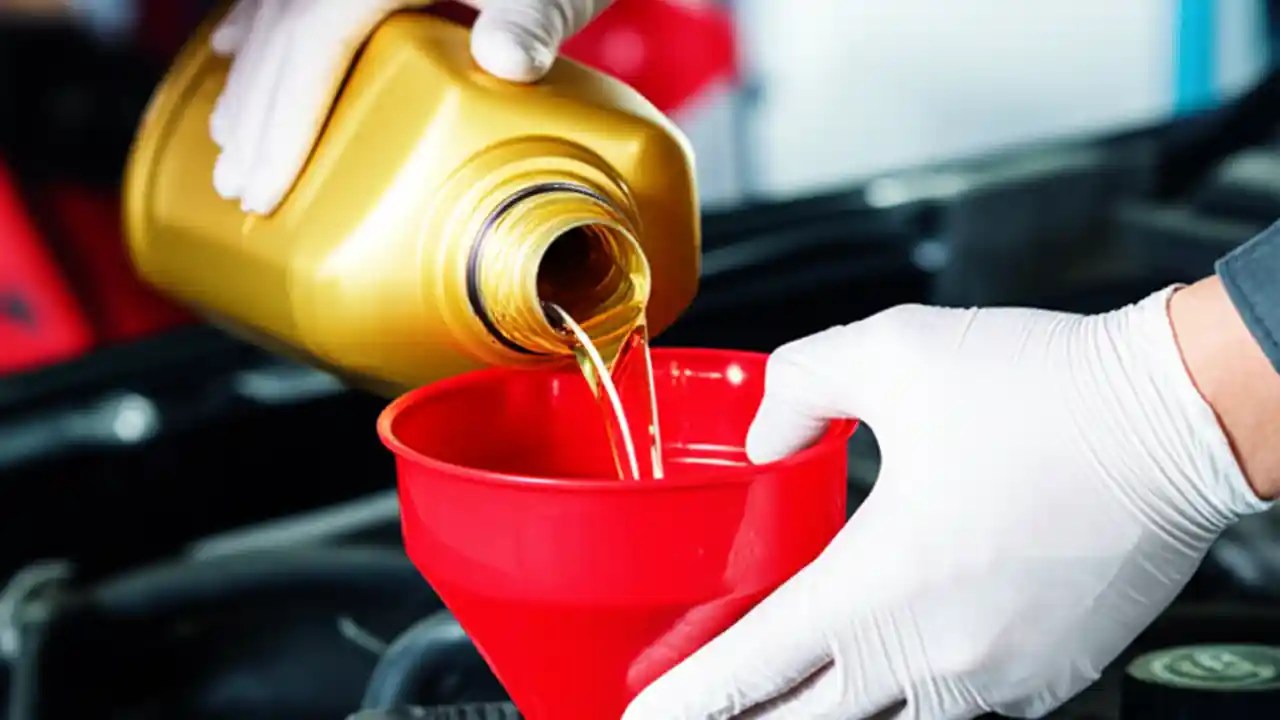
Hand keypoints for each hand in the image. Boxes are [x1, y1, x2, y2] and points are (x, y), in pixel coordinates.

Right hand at [207, 0, 612, 213]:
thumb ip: (531, 21)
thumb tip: (506, 59)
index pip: (316, 42)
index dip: (286, 118)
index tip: (265, 187)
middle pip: (286, 36)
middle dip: (259, 117)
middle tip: (243, 191)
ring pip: (276, 14)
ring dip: (251, 79)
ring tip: (229, 145)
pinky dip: (259, 27)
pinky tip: (230, 51)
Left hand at [624, 283, 1272, 718]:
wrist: (1178, 418)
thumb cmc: (1049, 389)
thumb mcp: (894, 353)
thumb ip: (799, 386)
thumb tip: (766, 434)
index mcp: (880, 583)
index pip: (752, 669)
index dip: (687, 701)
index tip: (644, 716)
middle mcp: (934, 652)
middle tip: (714, 708)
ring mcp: (995, 679)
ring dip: (833, 713)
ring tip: (799, 692)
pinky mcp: (1048, 680)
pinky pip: (958, 709)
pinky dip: (915, 695)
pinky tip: (904, 660)